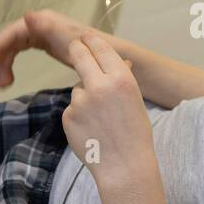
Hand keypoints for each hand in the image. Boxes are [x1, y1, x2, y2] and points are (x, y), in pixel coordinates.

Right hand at [0, 9, 95, 88]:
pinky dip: (13, 65)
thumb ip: (47, 28)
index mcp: (41, 21)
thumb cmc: (90, 47)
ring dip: (6, 65)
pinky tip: (10, 79)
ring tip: (5, 85)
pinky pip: (20, 52)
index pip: (13, 32)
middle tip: (0, 83)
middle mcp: (38, 24)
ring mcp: (40, 33)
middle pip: (10, 41)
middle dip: (1, 60)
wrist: (107, 56)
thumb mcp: (68, 39)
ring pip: (14, 48)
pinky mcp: (43, 44)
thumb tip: (27, 15)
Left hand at [61, 33, 155, 188]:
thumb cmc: (135, 133)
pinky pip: (72, 108)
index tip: (86, 37)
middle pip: (79, 55)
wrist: (124, 166)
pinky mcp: (68, 116)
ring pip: (77, 88)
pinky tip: (93, 128)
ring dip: (84, 95)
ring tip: (101, 117)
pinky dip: (79, 114)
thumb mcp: (135, 100)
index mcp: (121, 78)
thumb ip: (123, 78)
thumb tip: (121, 60)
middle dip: (76, 49)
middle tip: (75, 47)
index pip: (100, 48)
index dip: (91, 40)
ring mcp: (80, 102)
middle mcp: (99, 85)